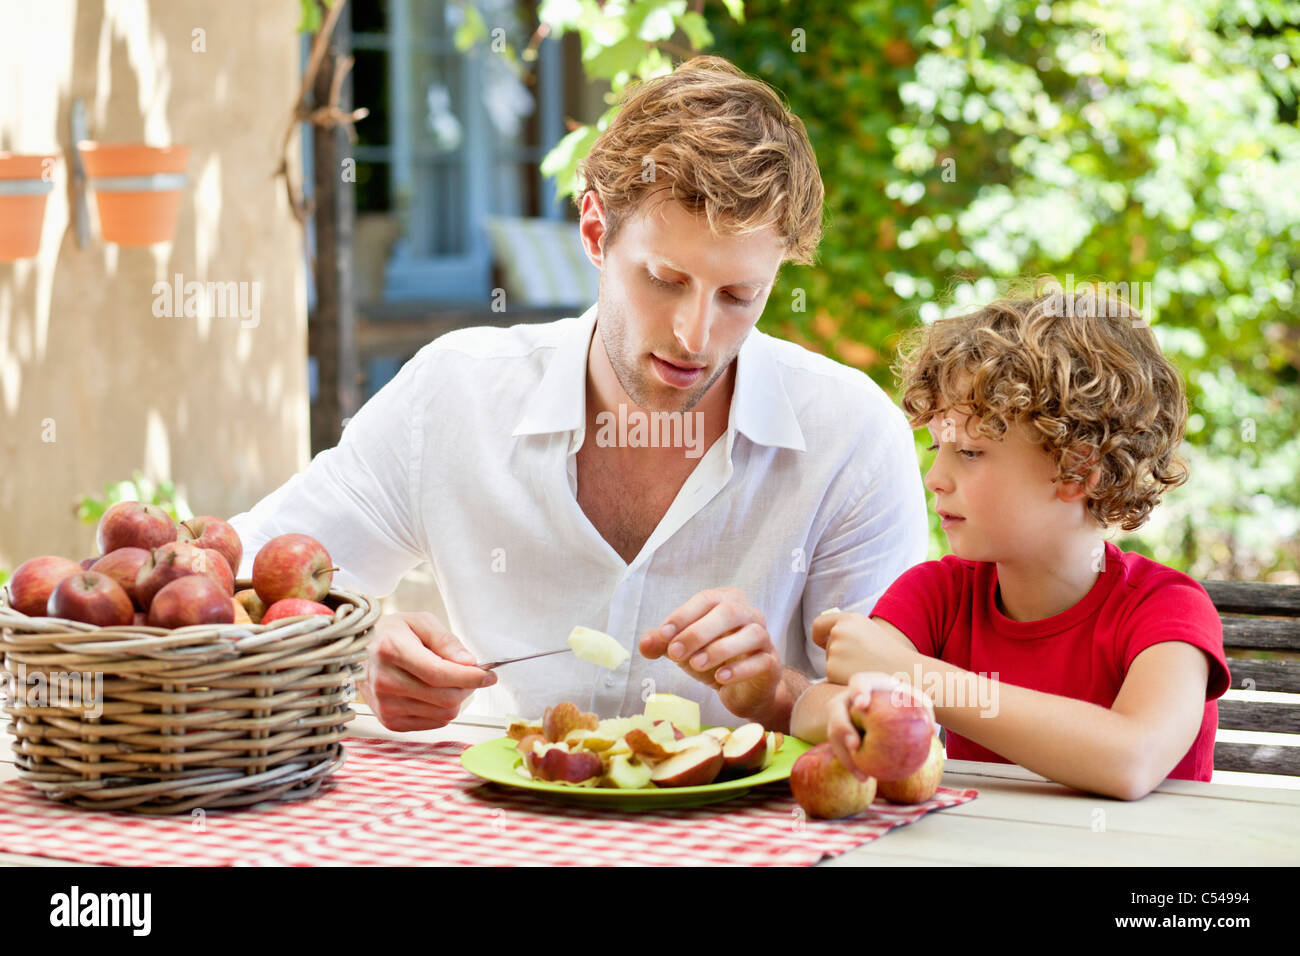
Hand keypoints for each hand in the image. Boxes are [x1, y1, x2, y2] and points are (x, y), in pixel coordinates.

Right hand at [360, 611, 497, 731]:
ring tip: (448, 681)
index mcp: (391, 650)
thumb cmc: (393, 634)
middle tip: (471, 675)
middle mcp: (384, 681)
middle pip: (445, 698)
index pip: (439, 674)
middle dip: (467, 687)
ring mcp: (385, 705)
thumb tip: (468, 663)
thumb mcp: (420, 622)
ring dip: (456, 699)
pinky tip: (433, 693)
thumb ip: (446, 641)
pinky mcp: (389, 721)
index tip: (489, 674)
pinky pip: (433, 723)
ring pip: (443, 714)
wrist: (359, 653)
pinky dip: (442, 709)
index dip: (470, 677)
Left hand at [639, 586, 781, 720]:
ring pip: (750, 634)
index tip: (663, 635)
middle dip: (699, 631)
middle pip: (729, 611)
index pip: (705, 599)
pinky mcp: (772, 663)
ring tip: (695, 665)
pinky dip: (739, 669)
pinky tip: (720, 678)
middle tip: (675, 653)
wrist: (744, 690)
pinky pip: (760, 661)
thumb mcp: (684, 650)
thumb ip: (663, 644)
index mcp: (727, 601)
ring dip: (719, 649)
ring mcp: (764, 638)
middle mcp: (749, 614)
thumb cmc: (713, 660)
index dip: (684, 615)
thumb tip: (644, 643)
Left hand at [813, 609, 917, 684]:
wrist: (903, 671)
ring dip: (842, 668)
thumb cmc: (888, 654)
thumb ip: (847, 630)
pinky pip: (831, 676)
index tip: (822, 642)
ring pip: (830, 662)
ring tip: (864, 667)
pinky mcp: (831, 669)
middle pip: (828, 646)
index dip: (820, 634)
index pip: (819, 624)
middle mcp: (839, 631)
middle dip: (840, 655)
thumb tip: (823, 638)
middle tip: (863, 660)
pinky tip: (860, 676)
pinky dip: (843, 679)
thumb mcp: (868, 631)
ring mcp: (834, 650)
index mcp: (848, 619)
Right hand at [826, 671, 939, 780]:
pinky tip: (864, 778)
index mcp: (866, 685)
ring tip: (862, 773)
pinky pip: (839, 750)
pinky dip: (850, 764)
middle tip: (855, 745)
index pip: (859, 682)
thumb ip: (923, 709)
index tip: (862, 704)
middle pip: (835, 709)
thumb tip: (930, 730)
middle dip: (842, 727)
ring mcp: (839, 717)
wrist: (886, 709)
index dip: (858, 691)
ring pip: (834, 733)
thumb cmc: (903, 702)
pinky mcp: (839, 735)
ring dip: (844, 754)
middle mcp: (847, 699)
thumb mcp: (916, 702)